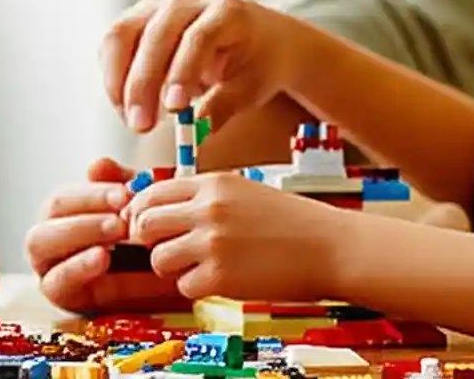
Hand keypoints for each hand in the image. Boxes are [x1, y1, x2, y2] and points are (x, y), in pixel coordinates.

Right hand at [25, 158, 178, 313]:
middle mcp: (49, 236)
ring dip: (78, 232)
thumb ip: (120, 185)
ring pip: (40, 242)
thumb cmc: (144, 246)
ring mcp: (48, 265)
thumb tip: (99, 165)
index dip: (92, 193)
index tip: (126, 193)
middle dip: (85, 210)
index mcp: (64, 214)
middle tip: (122, 215)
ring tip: (116, 230)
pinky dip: (77, 268)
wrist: (164, 282)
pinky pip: (55, 282)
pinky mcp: (59, 295)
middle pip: (49, 214)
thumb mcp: (137, 211)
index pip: (66, 196)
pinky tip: (102, 257)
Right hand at [99, 0, 303, 132]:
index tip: (174, 109)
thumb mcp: (253, 86)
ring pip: (122, 35)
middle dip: (142, 84)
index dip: (182, 72)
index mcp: (225, 12)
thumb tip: (197, 130)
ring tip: (128, 119)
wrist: (256, 36)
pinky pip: (113, 43)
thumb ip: (223, 106)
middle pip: (155, 36)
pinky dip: (113, 76)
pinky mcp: (136, 20)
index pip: (198, 38)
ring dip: (117, 80)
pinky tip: (123, 105)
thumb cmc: (257, 60)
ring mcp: (156, 8)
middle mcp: (185, 3)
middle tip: (140, 125)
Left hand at [123, 173, 344, 300]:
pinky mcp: (221, 277)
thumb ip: (204, 197)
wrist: (332, 248)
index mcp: (212, 185)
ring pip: (158, 258)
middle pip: (144, 224)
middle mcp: (207, 210)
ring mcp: (212, 243)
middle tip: (163, 247)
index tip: (141, 222)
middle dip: (147, 239)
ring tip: (194, 267)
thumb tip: (164, 209)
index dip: (140, 211)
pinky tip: (217, 281)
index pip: (151, 193)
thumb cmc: (293, 222)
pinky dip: (195, 287)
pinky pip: (184, 286)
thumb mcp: (244, 191)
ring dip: (171, 267)